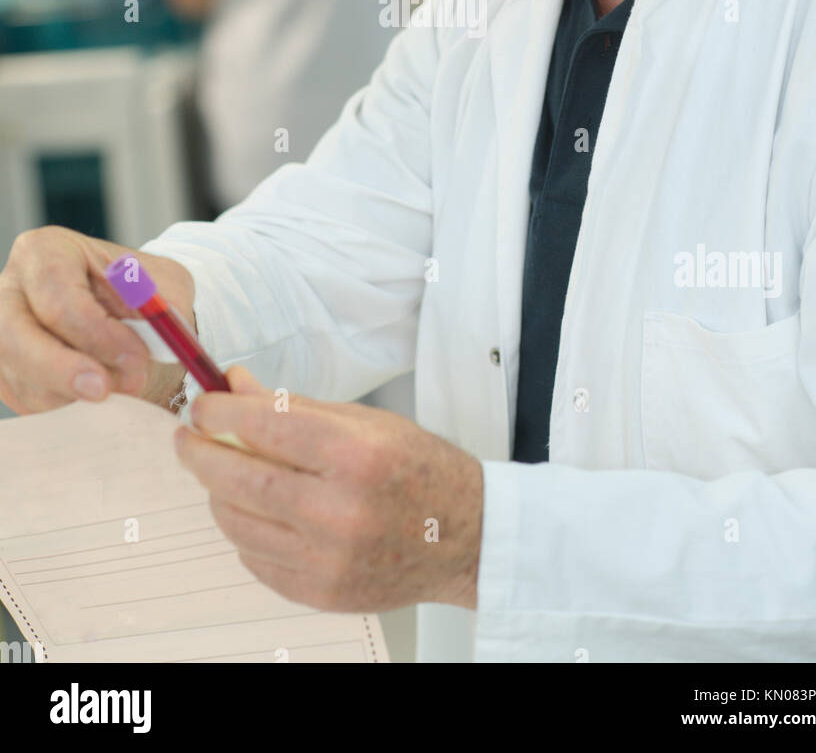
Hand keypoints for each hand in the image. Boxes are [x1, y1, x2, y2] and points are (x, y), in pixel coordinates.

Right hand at [0, 225, 195, 412]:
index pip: (56, 294)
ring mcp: (1, 333)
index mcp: (46, 251)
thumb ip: (157, 309)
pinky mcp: (4, 372)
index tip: (135, 358)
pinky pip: (26, 400)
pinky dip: (66, 406)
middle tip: (106, 391)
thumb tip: (155, 339)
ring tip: (121, 386)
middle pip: (16, 337)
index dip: (95, 332)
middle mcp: (11, 289)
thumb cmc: (141, 294)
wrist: (133, 316)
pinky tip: (97, 392)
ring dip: (73, 393)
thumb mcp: (160, 287)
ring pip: (22, 376)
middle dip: (64, 370)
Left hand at [175, 366, 483, 612]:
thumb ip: (293, 406)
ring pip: (238, 522)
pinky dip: (245, 530)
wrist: (463, 536)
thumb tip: (233, 386)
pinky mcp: (320, 592)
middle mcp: (340, 511)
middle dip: (201, 452)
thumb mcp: (363, 422)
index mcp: (355, 455)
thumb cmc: (417, 469)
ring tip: (223, 472)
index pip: (265, 426)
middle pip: (240, 479)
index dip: (220, 412)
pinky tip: (257, 510)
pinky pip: (255, 558)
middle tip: (188, 437)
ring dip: (218, 492)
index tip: (202, 405)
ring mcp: (328, 559)